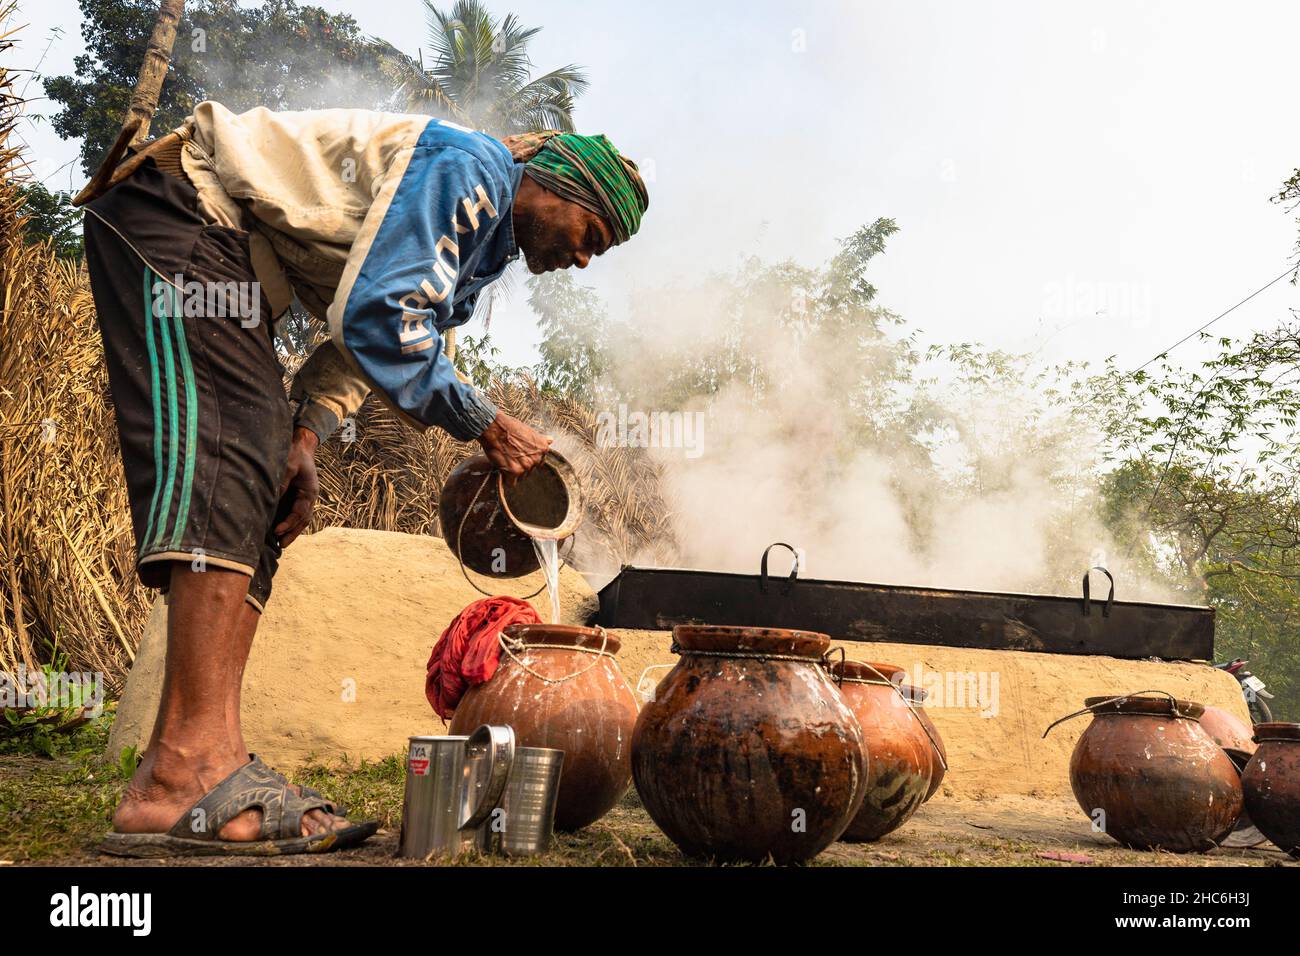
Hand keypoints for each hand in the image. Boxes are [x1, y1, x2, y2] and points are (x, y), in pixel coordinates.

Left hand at [275, 426, 319, 546]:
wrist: (301, 446)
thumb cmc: (295, 454)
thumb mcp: (288, 465)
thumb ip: (282, 482)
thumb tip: (273, 499)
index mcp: (309, 491)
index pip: (300, 512)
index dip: (289, 523)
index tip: (277, 531)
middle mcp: (309, 497)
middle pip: (303, 520)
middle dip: (293, 533)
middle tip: (281, 545)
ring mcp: (305, 498)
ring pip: (301, 519)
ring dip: (292, 531)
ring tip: (281, 543)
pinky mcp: (297, 496)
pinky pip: (295, 513)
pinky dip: (290, 523)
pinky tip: (280, 530)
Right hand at [478, 412, 552, 481]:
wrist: (494, 427)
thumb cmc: (509, 427)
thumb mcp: (529, 431)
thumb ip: (540, 440)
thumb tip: (551, 440)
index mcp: (543, 449)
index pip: (538, 462)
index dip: (527, 459)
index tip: (520, 455)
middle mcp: (537, 459)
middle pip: (530, 471)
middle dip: (521, 466)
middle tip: (510, 456)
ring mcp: (527, 466)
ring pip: (521, 477)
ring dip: (513, 472)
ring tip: (506, 460)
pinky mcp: (515, 472)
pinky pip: (511, 483)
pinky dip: (506, 478)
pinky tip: (502, 469)